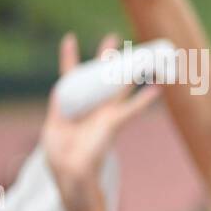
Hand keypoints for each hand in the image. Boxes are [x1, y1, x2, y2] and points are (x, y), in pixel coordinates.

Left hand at [42, 32, 160, 190]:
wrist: (72, 174)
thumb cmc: (61, 156)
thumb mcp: (53, 126)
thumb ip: (60, 105)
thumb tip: (63, 87)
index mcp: (72, 105)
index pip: (70, 75)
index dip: (68, 57)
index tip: (69, 38)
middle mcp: (91, 105)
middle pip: (100, 75)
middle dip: (106, 56)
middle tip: (112, 36)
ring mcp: (104, 113)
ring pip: (119, 86)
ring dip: (130, 70)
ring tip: (141, 54)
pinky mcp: (114, 123)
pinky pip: (132, 109)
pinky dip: (145, 100)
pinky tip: (157, 89)